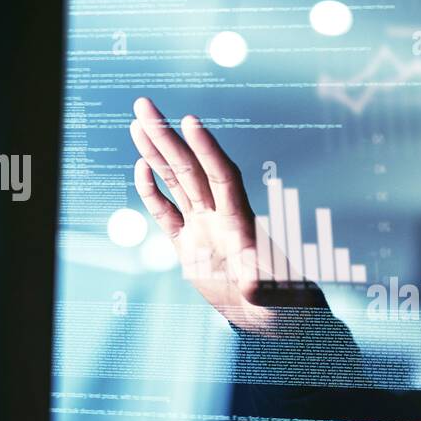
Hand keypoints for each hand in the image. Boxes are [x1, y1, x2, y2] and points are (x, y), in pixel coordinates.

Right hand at [128, 96, 322, 335]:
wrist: (274, 316)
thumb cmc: (283, 303)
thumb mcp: (276, 296)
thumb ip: (263, 286)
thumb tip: (252, 283)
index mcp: (240, 223)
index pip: (221, 177)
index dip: (208, 150)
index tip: (190, 121)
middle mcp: (220, 217)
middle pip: (191, 168)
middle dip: (168, 136)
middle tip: (145, 105)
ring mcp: (204, 228)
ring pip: (176, 182)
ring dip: (157, 153)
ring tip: (137, 122)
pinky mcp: (190, 246)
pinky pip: (167, 213)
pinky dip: (153, 192)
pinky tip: (141, 166)